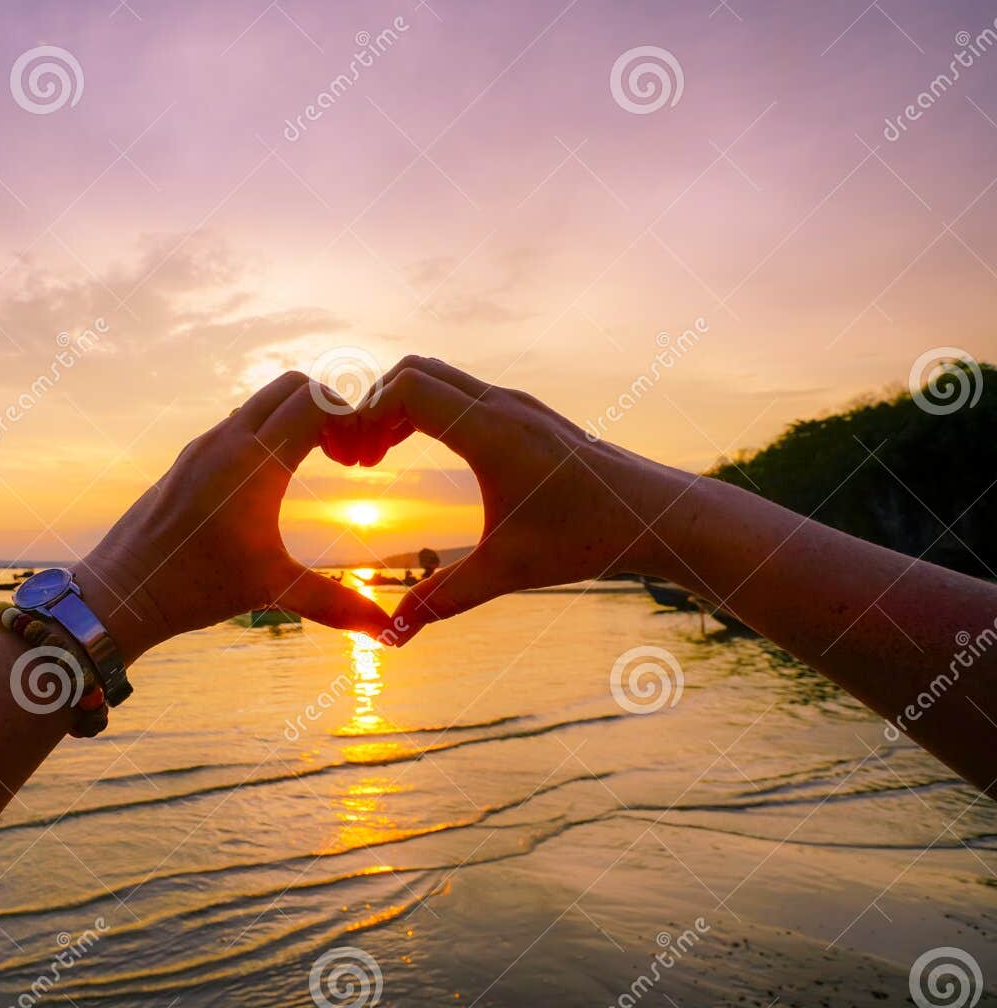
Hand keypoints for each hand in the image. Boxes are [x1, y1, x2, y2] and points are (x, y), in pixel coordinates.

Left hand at [77, 371, 392, 657]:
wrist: (121, 590)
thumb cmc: (194, 587)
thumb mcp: (271, 589)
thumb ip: (334, 603)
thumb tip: (386, 631)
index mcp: (254, 461)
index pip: (316, 401)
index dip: (352, 416)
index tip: (364, 457)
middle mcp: (227, 440)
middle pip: (292, 386)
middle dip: (329, 407)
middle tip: (347, 454)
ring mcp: (203, 446)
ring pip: (261, 404)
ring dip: (296, 418)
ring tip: (318, 463)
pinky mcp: (188, 460)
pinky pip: (237, 424)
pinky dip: (267, 432)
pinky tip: (275, 478)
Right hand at [330, 356, 697, 642]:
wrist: (658, 514)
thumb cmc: (588, 538)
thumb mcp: (509, 571)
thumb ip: (444, 598)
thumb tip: (392, 637)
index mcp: (491, 433)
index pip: (406, 388)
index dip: (364, 413)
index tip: (350, 459)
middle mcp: (502, 406)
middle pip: (413, 371)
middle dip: (371, 404)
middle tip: (356, 456)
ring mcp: (515, 405)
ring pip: (437, 377)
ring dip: (397, 405)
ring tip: (376, 454)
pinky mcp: (524, 414)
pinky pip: (459, 390)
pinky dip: (425, 408)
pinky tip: (417, 450)